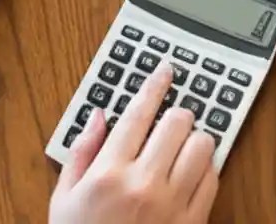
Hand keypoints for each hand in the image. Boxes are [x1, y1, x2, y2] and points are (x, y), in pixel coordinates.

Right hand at [50, 65, 219, 223]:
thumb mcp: (63, 200)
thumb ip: (80, 153)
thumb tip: (98, 116)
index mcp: (108, 173)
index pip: (139, 112)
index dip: (155, 85)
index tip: (165, 71)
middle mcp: (144, 184)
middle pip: (178, 122)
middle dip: (175, 114)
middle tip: (169, 120)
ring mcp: (173, 205)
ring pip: (203, 146)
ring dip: (194, 139)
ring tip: (180, 147)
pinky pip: (213, 179)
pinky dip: (205, 169)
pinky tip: (189, 173)